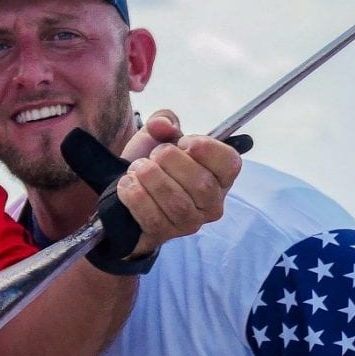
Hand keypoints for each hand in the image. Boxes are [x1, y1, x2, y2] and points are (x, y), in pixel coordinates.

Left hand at [114, 110, 242, 256]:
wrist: (124, 193)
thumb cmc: (152, 165)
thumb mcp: (159, 135)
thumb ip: (164, 121)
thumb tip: (162, 124)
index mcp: (220, 176)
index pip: (230, 163)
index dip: (205, 148)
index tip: (183, 142)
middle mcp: (212, 203)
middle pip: (201, 183)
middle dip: (169, 161)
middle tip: (153, 156)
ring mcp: (190, 222)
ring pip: (177, 202)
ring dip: (150, 178)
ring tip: (137, 169)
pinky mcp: (164, 234)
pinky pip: (152, 217)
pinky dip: (135, 196)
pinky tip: (127, 184)